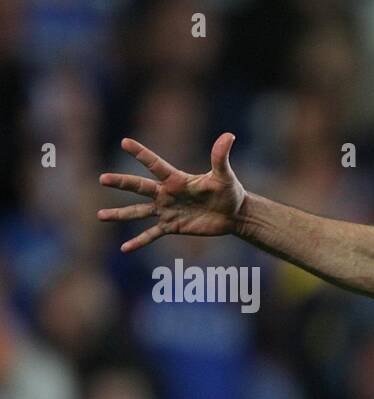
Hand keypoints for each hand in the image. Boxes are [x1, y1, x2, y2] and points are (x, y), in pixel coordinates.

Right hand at [98, 133, 246, 251]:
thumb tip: (229, 135)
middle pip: (139, 187)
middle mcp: (166, 193)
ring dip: (120, 214)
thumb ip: (221, 157)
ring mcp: (167, 210)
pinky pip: (152, 234)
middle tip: (102, 179)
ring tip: (100, 215)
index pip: (155, 164)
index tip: (125, 142)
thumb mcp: (224, 175)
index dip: (141, 153)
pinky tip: (125, 248)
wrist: (233, 214)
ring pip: (138, 212)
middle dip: (121, 183)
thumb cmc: (229, 191)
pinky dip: (139, 241)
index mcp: (176, 179)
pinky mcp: (172, 226)